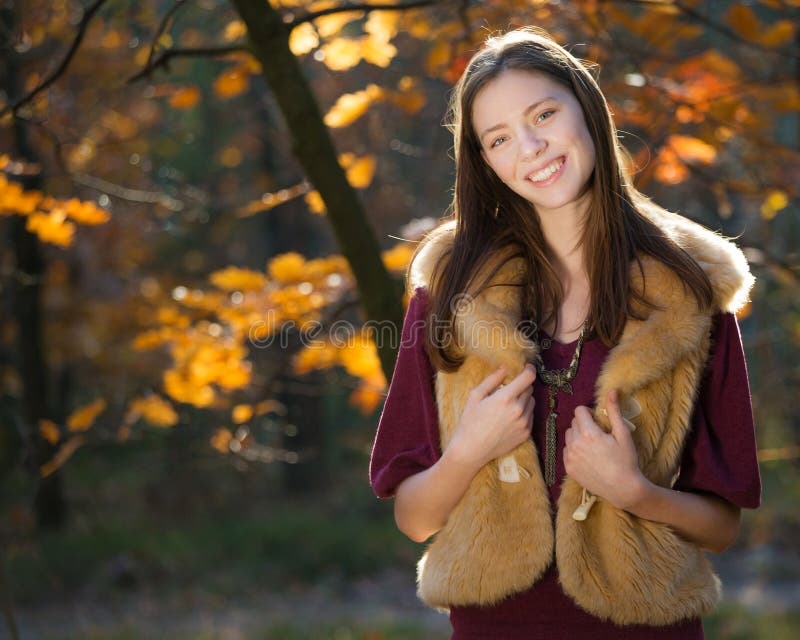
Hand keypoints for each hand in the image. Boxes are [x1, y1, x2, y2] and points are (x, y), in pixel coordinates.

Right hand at [446, 364, 535, 469]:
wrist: (472, 449)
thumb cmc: (470, 421)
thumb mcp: (476, 396)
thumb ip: (492, 379)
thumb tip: (504, 367)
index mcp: (505, 398)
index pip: (528, 378)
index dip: (529, 369)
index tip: (527, 367)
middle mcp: (518, 410)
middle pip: (530, 389)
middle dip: (522, 386)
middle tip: (510, 389)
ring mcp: (524, 423)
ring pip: (532, 402)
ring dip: (524, 399)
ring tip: (509, 405)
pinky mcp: (526, 434)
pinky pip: (531, 416)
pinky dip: (524, 413)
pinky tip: (510, 417)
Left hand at [564, 389, 647, 509]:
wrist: (623, 488)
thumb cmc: (626, 460)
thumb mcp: (623, 434)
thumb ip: (614, 411)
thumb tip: (611, 391)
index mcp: (588, 433)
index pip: (579, 411)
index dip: (589, 413)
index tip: (599, 422)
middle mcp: (575, 443)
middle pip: (573, 422)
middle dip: (584, 424)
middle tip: (598, 435)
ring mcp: (569, 456)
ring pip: (568, 435)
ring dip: (578, 436)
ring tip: (593, 446)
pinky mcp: (568, 468)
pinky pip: (566, 450)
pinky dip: (574, 450)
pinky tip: (588, 457)